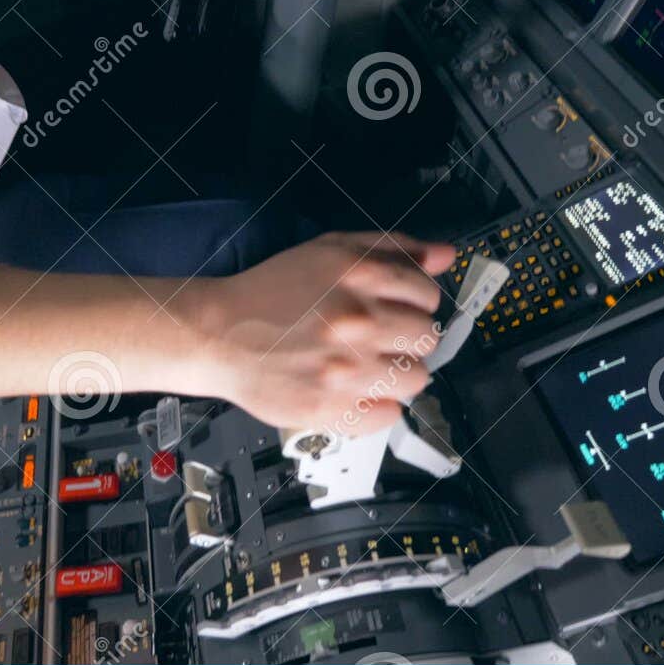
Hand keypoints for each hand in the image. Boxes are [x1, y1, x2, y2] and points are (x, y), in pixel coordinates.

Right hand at [180, 232, 456, 435]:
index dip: (415, 302)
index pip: (428, 295)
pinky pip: (389, 416)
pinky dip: (377, 407)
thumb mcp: (331, 250)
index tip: (396, 308)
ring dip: (397, 374)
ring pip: (416, 380)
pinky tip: (354, 390)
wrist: (218, 333)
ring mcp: (347, 370)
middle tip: (379, 338)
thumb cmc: (271, 292)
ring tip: (366, 366)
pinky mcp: (332, 409)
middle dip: (408, 338)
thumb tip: (445, 256)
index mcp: (360, 277)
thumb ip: (393, 248)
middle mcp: (358, 322)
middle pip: (429, 338)